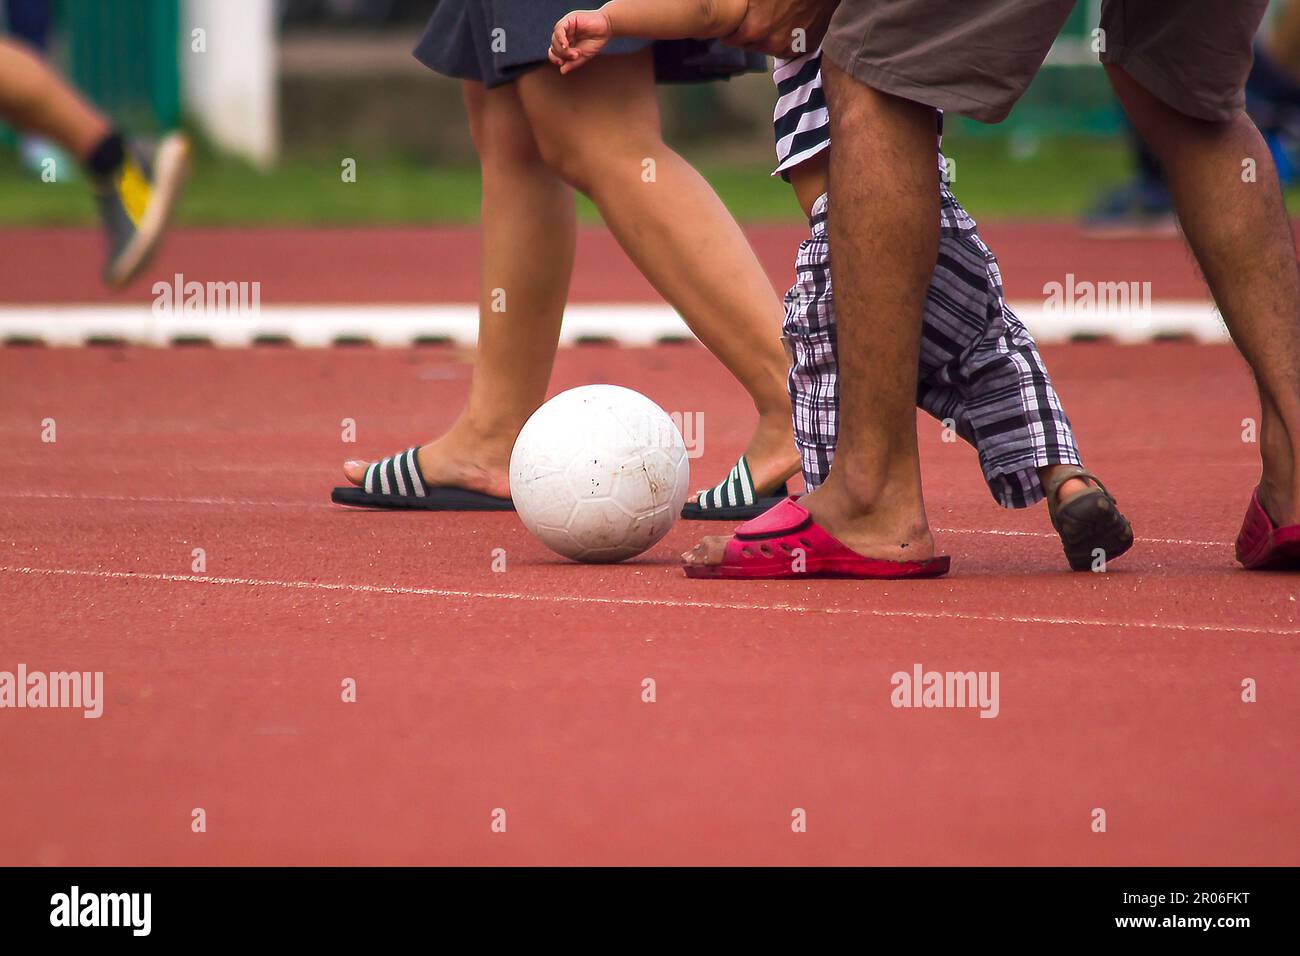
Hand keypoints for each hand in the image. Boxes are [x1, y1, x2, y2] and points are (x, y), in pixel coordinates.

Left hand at [549, 10, 614, 73]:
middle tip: (576, 56)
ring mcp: (565, 27)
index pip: (553, 52)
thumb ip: (572, 63)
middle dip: (562, 55)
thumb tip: (562, 71)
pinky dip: (561, 39)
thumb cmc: (596, 41)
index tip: (561, 64)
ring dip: (563, 50)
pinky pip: (559, 30)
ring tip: (577, 53)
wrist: (607, 28)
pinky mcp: (568, 19)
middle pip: (553, 46)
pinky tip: (566, 45)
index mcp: (565, 43)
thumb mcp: (583, 56)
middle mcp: (563, 34)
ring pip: (555, 39)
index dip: (555, 59)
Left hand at [723, 0, 839, 57]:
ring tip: (773, 21)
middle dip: (749, 35)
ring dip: (768, 38)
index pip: (732, 41)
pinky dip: (787, 39)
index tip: (733, 25)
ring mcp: (790, 48)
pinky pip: (789, 47)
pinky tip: (789, 24)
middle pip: (751, 46)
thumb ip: (741, 4)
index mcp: (754, 30)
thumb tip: (729, 7)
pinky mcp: (806, 47)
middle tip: (754, 19)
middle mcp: (771, 44)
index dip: (731, 31)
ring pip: (770, 48)